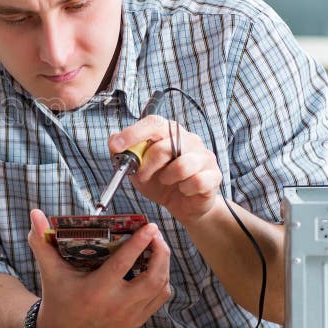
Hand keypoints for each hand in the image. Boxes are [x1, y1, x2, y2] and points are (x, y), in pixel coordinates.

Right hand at [27, 209, 170, 327]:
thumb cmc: (57, 297)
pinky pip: (159, 298)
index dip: (139, 244)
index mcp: (96, 291)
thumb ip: (42, 241)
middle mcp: (116, 305)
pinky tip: (155, 266)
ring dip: (164, 265)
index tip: (149, 226)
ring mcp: (129, 315)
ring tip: (157, 246)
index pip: (123, 265)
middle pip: (153, 279)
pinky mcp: (136, 320)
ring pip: (160, 288)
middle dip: (160, 253)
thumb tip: (35, 214)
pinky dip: (162, 280)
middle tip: (155, 234)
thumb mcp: (50, 270)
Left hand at [108, 115, 222, 225]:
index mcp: (169, 132)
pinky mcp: (214, 174)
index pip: (154, 123)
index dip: (134, 133)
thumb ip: (125, 154)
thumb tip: (113, 140)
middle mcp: (189, 139)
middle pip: (164, 146)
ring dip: (167, 178)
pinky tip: (183, 190)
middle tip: (142, 176)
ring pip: (182, 165)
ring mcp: (203, 156)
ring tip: (167, 182)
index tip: (117, 146)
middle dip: (147, 166)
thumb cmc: (161, 182)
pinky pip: (196, 181)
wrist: (183, 205)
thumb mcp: (138, 169)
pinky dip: (184, 189)